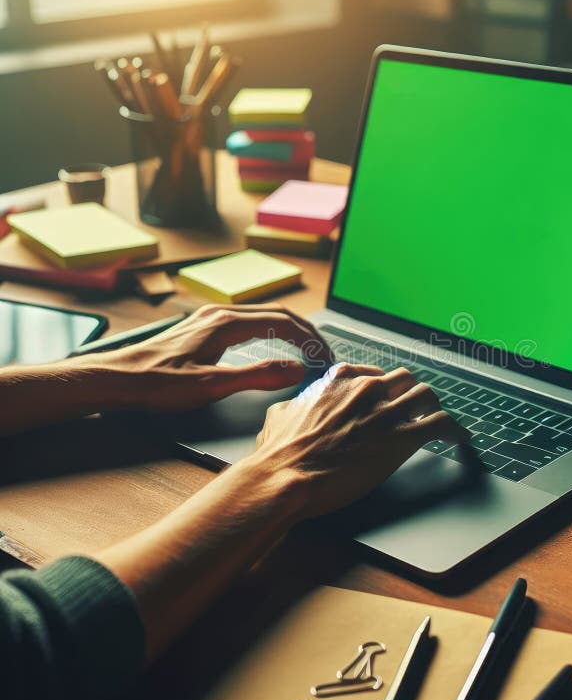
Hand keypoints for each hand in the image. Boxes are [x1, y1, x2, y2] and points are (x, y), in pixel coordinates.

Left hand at [102, 303, 332, 411]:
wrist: (118, 378)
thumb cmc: (158, 383)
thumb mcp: (212, 385)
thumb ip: (257, 375)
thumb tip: (296, 368)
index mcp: (226, 323)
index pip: (283, 322)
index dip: (310, 338)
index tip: (325, 356)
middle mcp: (221, 314)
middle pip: (277, 314)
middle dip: (306, 332)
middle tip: (324, 353)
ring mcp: (211, 318)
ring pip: (264, 315)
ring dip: (290, 329)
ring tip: (307, 348)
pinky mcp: (204, 327)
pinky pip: (249, 321)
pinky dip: (272, 331)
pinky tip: (273, 345)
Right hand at [241, 362, 469, 519]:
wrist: (286, 477)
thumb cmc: (279, 452)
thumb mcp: (279, 415)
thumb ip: (294, 404)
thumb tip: (292, 407)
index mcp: (340, 379)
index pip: (374, 374)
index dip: (384, 389)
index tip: (388, 398)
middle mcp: (367, 389)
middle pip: (405, 380)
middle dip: (411, 394)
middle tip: (415, 410)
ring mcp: (386, 412)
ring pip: (427, 395)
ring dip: (434, 407)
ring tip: (439, 420)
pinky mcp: (402, 438)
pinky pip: (442, 423)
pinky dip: (454, 429)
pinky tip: (459, 437)